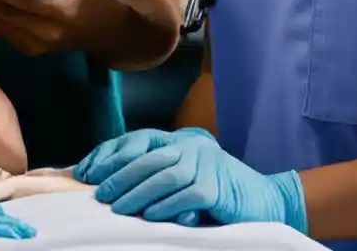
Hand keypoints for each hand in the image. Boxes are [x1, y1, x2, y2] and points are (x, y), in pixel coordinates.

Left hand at [91, 142, 307, 232]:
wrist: (265, 202)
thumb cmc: (219, 196)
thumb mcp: (186, 180)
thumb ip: (158, 179)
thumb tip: (112, 188)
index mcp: (182, 140)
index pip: (140, 140)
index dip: (113, 154)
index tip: (90, 172)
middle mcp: (194, 146)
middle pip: (150, 157)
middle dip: (121, 175)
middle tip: (101, 194)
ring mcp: (208, 164)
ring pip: (166, 175)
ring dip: (139, 193)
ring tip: (119, 208)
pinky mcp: (218, 187)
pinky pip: (187, 195)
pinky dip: (166, 206)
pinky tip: (150, 216)